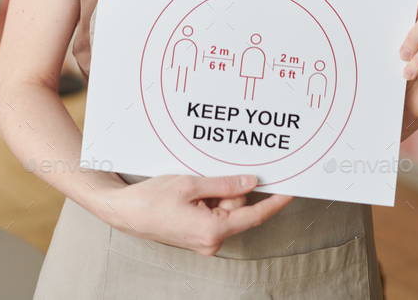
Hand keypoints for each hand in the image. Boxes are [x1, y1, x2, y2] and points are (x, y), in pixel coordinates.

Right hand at [105, 173, 292, 255]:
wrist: (126, 212)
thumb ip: (225, 184)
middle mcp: (212, 240)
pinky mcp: (199, 235)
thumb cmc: (152, 199)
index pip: (254, 214)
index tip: (291, 190)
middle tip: (203, 178)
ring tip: (190, 187)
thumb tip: (252, 183)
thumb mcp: (190, 184)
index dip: (275, 201)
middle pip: (238, 206)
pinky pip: (215, 212)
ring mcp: (206, 240)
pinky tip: (190, 193)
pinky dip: (209, 199)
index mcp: (213, 230)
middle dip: (228, 188)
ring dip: (215, 192)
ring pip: (227, 208)